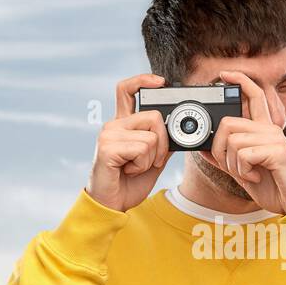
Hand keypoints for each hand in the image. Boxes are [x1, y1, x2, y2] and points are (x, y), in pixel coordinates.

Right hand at [86, 74, 171, 211]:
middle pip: (154, 116)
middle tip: (152, 160)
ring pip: (151, 136)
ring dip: (152, 158)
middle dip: (163, 142)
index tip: (161, 81)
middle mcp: (113, 125)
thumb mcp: (152, 159)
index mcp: (122, 124)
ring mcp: (109, 135)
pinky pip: (142, 149)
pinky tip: (128, 170)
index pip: (127, 90)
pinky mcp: (107, 148)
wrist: (112, 204)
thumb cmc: (129, 182)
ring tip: (135, 167)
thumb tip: (178, 129)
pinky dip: (142, 164)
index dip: (144, 80)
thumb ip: (161, 141)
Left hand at [204, 70, 285, 214]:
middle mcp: (269, 129)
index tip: (224, 74)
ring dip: (233, 165)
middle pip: (229, 123)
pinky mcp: (277, 151)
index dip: (240, 81)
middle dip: (220, 149)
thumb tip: (202, 149)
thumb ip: (225, 158)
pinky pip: (244, 154)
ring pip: (233, 141)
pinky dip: (243, 171)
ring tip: (248, 174)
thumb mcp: (243, 171)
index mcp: (263, 130)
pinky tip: (255, 177)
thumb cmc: (273, 186)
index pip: (254, 95)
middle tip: (232, 166)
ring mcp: (274, 139)